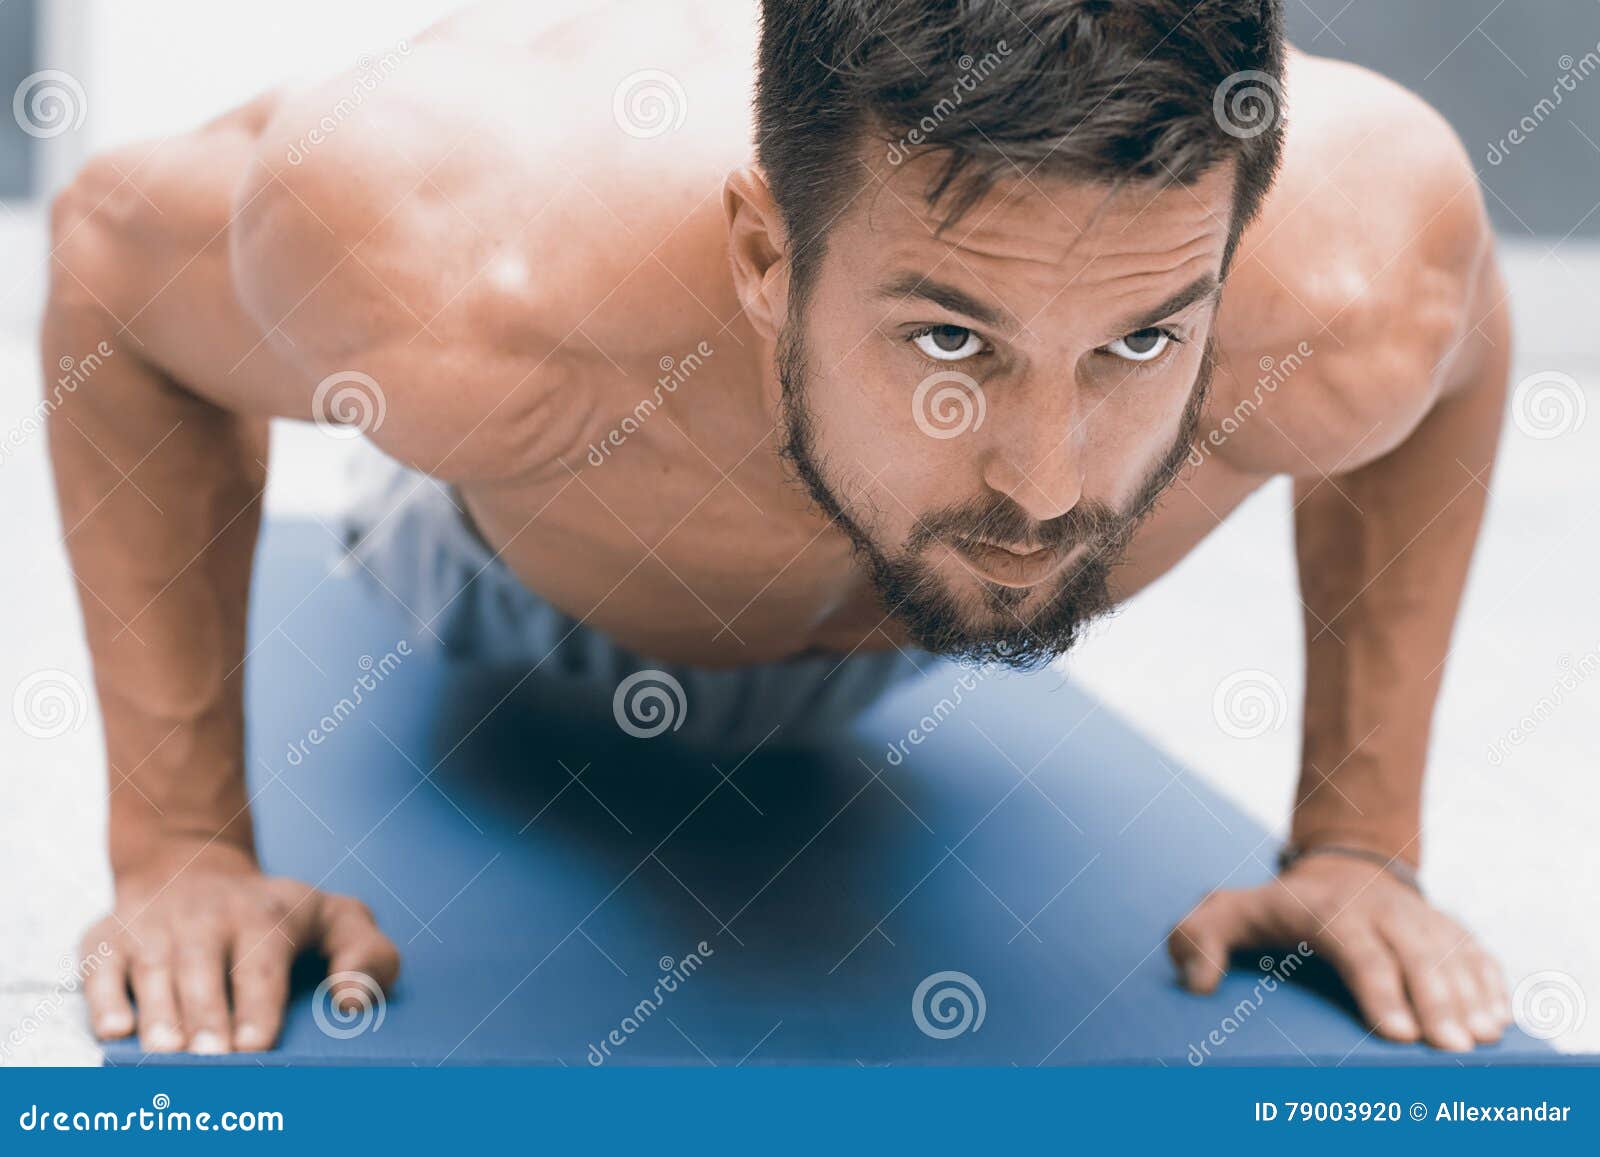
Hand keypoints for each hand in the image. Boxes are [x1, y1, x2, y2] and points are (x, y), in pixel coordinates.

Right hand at [80, 840, 399, 1053]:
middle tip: (210, 1059)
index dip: (258, 1005)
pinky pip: (100, 968)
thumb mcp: (335, 918)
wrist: (191, 863)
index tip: (257, 1044)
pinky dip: (103, 997)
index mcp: (264, 916)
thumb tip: (353, 1003)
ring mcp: (154, 927)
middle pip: (203, 971)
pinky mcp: (108, 939)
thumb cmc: (274, 913)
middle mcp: (205, 918)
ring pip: (152, 971)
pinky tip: (116, 1029)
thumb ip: (368, 956)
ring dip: (159, 1013)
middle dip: (207, 1016)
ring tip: (167, 1053)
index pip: (262, 964)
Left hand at [1167, 853, 1509, 1050]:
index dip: (1379, 989)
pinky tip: (1499, 1017)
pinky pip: (1473, 950)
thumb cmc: (1273, 910)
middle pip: (1414, 952)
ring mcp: (1415, 916)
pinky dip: (1490, 980)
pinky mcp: (1443, 927)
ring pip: (1450, 951)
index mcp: (1325, 910)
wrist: (1336, 869)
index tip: (1398, 1033)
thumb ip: (1196, 939)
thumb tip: (1197, 982)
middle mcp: (1378, 909)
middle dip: (1435, 999)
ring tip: (1481, 1038)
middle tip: (1451, 1048)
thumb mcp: (1222, 914)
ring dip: (1469, 994)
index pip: (1357, 948)